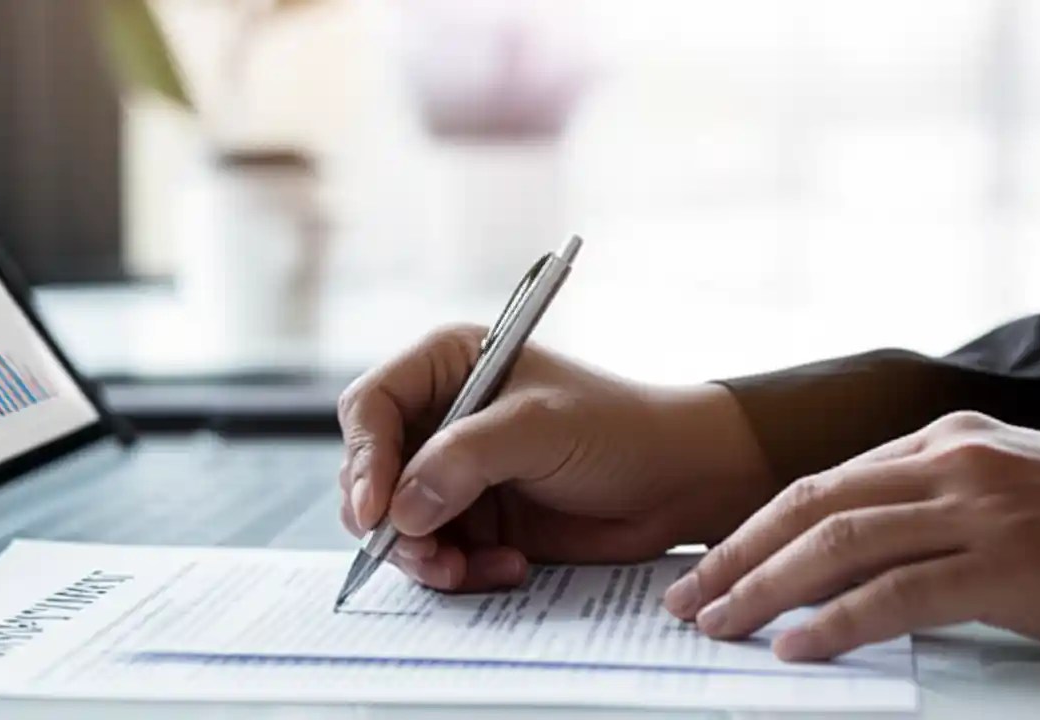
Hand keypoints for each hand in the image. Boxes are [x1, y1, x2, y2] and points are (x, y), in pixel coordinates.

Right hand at [337, 325, 776, 591]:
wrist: (676, 482)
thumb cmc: (616, 431)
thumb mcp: (538, 429)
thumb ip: (462, 460)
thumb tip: (399, 510)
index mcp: (447, 366)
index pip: (370, 408)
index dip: (363, 460)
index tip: (375, 511)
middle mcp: (441, 417)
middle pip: (371, 473)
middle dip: (391, 521)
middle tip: (427, 554)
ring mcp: (454, 472)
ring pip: (397, 523)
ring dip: (425, 555)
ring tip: (465, 569)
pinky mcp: (474, 519)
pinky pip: (436, 554)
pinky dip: (459, 571)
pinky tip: (509, 567)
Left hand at [664, 411, 1039, 661]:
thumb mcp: (1005, 491)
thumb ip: (929, 505)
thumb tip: (844, 549)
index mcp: (943, 441)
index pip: (823, 483)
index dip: (757, 528)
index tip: (712, 564)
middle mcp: (950, 461)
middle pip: (811, 504)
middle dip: (737, 552)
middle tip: (686, 597)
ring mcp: (978, 507)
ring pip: (839, 541)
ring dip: (765, 587)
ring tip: (718, 624)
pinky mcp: (1007, 562)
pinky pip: (898, 593)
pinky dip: (837, 622)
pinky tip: (796, 647)